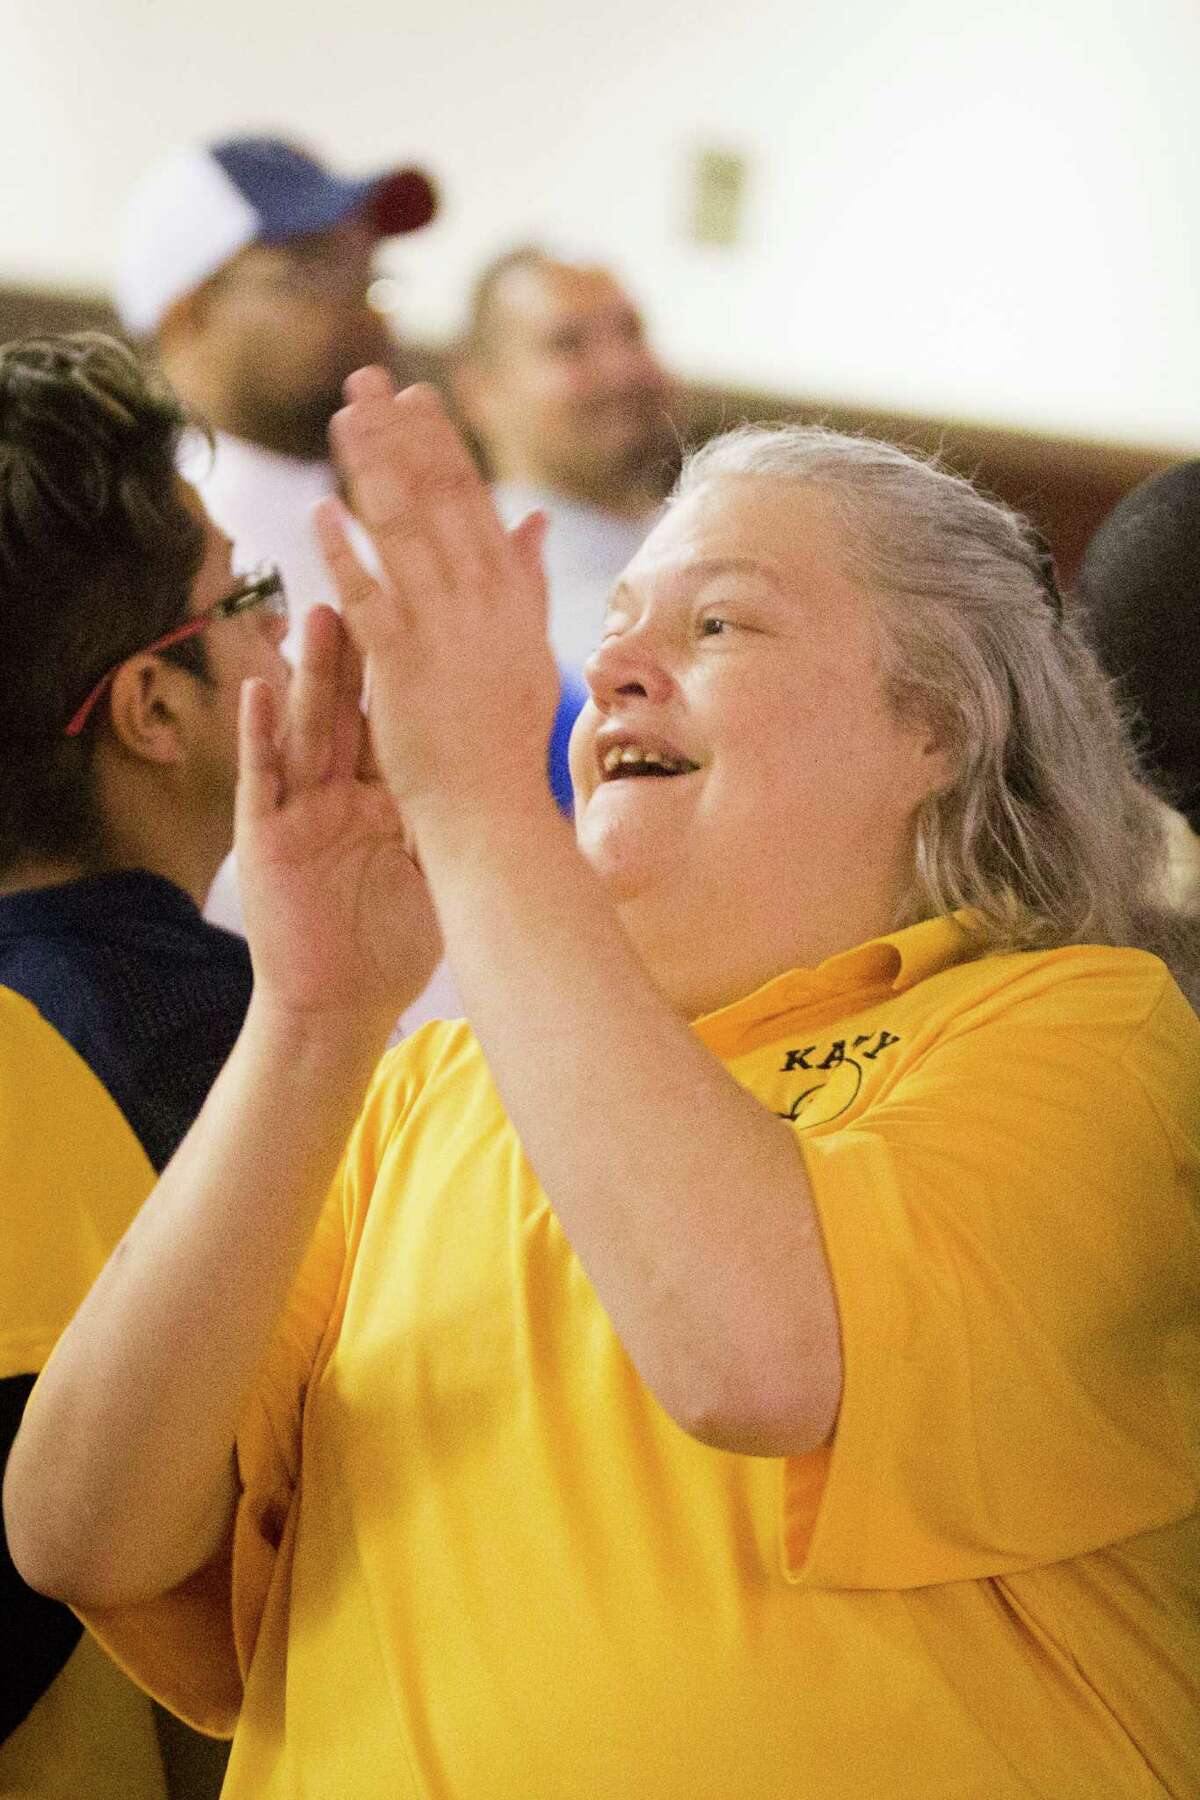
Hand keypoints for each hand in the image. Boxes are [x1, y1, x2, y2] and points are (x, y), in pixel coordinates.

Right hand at [236, 603, 441, 1027]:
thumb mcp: (438, 872)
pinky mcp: (268, 837)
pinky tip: (257, 690)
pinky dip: (259, 736)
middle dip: (361, 650)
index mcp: (387, 795)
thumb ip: (463, 822)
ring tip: (319, 614)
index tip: (432, 610)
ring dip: (310, 674)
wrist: (341, 1006)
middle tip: (379, 585)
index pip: (397, 718)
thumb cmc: (390, 943)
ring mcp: (302, 809)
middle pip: (352, 708)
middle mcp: (341, 791)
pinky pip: (263, 779)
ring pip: (305, 728)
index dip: (409, 669)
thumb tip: (521, 787)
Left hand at [315, 371, 562, 843]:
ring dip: (372, 470)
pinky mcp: (401, 666)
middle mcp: (480, 602)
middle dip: (401, 436)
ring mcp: (441, 631)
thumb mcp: (526, 647)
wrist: (491, 808)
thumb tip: (531, 521)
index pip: (473, 504)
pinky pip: (369, 598)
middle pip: (437, 501)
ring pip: (404, 534)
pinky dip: (346, 554)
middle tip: (368, 380)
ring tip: (342, 419)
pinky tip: (321, 512)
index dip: (442, 446)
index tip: (417, 398)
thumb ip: (523, 581)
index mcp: (509, 596)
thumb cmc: (505, 737)